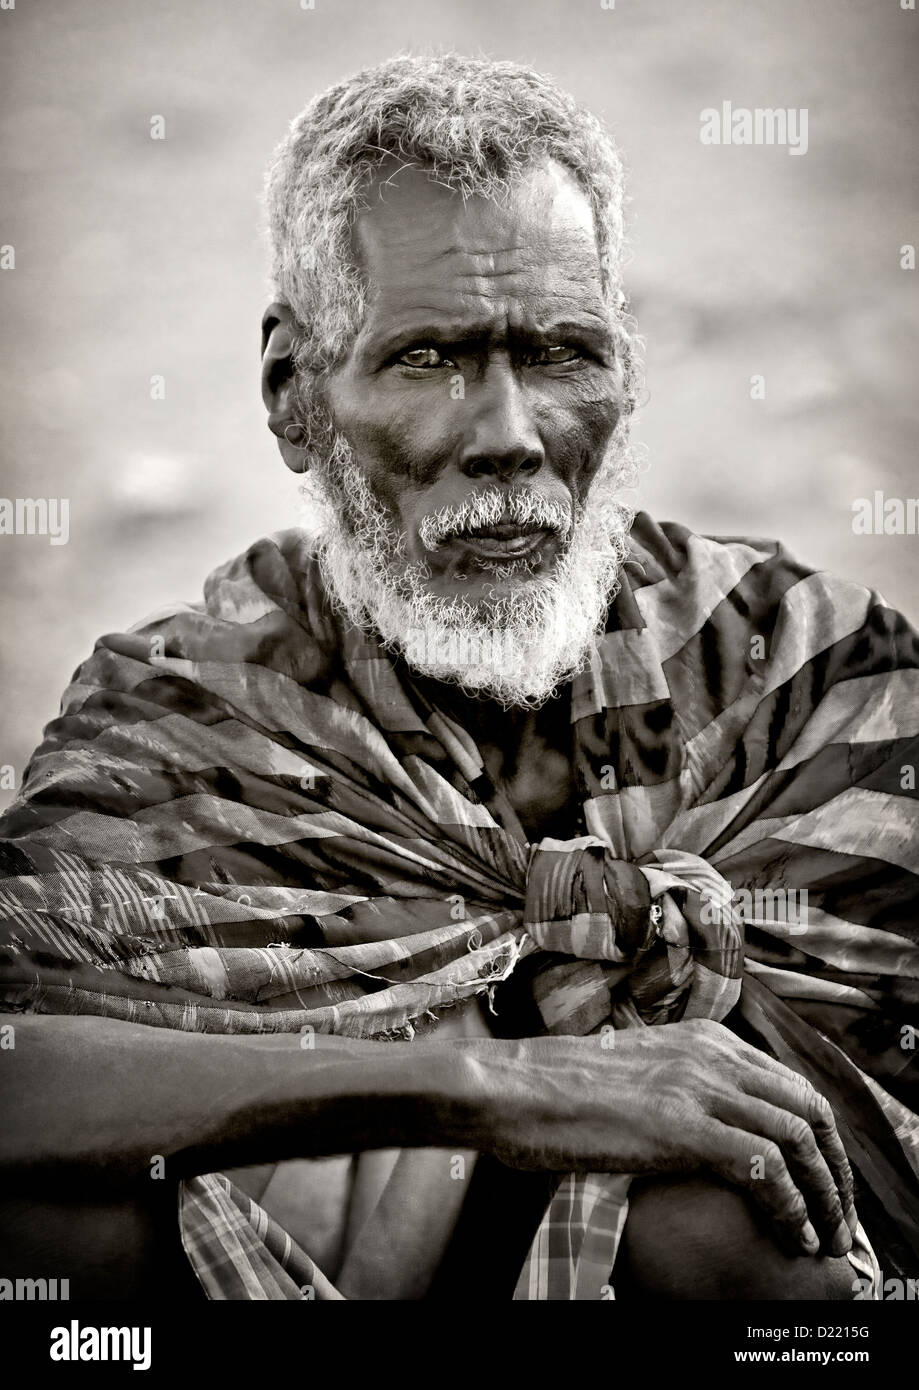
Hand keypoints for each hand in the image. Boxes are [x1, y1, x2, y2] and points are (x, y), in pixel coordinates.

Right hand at [454, 1020, 854, 1257]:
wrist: (513, 1088)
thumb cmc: (559, 1090)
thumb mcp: (637, 1074)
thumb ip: (679, 1085)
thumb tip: (706, 1123)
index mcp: (703, 1038)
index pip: (790, 1084)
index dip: (819, 1135)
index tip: (824, 1178)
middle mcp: (711, 1054)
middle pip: (807, 1107)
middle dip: (833, 1165)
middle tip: (837, 1212)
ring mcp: (698, 1086)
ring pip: (797, 1136)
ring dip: (823, 1192)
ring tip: (825, 1233)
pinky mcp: (682, 1126)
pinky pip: (763, 1166)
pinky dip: (790, 1204)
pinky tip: (793, 1232)